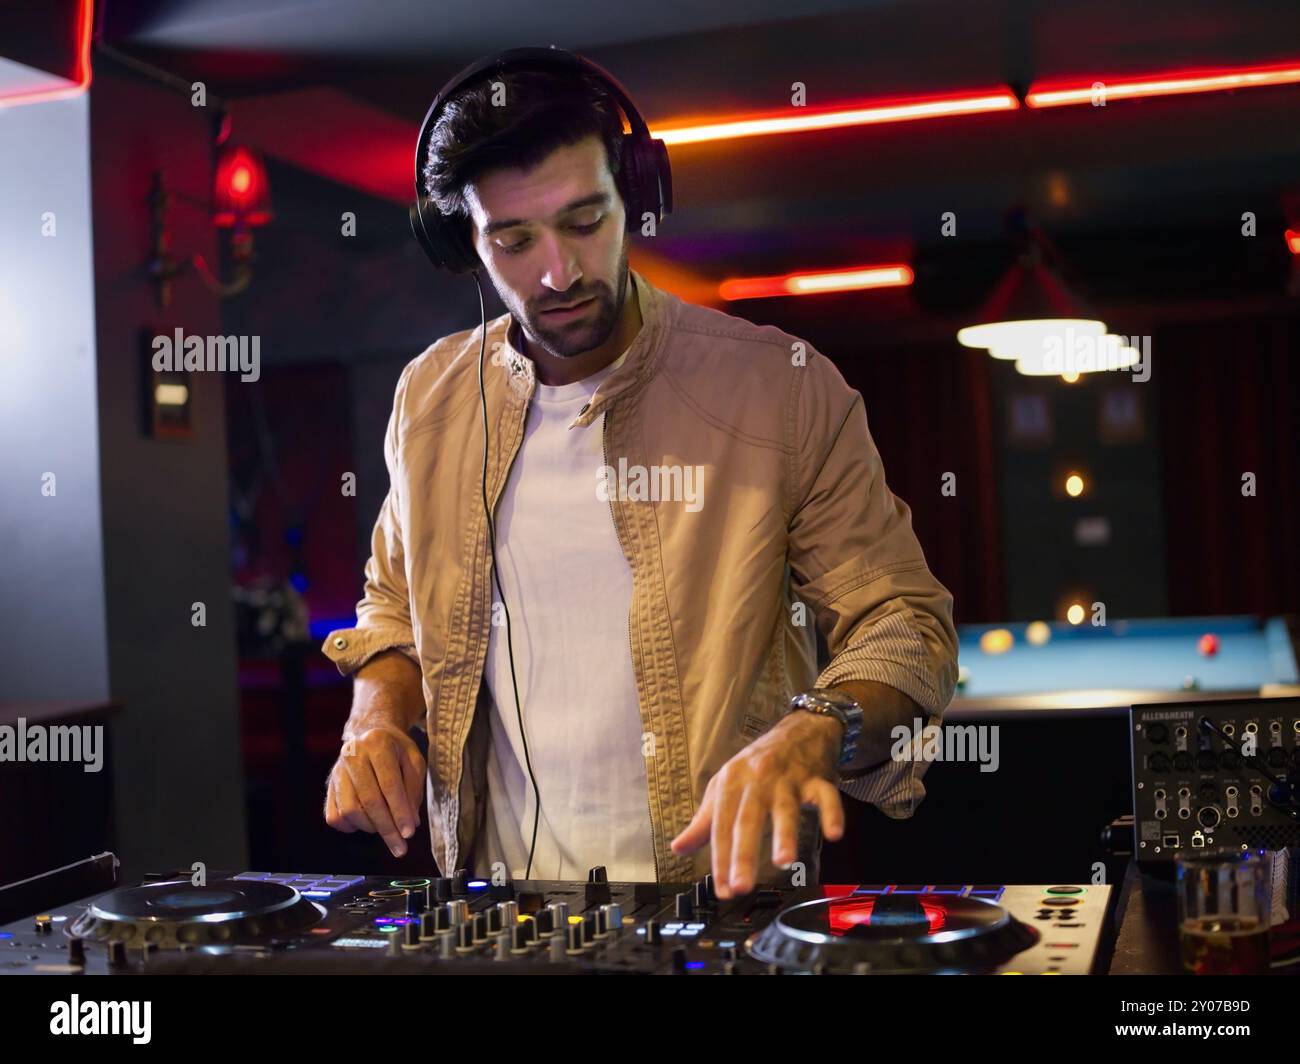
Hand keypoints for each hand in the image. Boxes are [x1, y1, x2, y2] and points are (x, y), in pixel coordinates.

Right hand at [324, 725, 425, 856]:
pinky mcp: (328, 786)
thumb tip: (410, 823)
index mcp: (377, 743)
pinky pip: (334, 816)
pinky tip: (367, 823)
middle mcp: (352, 755)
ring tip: (387, 826)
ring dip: (370, 827)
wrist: (369, 733)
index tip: (409, 834)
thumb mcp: (414, 760)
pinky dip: (351, 827)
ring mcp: (336, 771)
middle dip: (387, 828)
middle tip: (400, 847)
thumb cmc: (396, 750)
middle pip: (368, 800)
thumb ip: (414, 789)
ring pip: (349, 811)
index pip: (388, 784)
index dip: (399, 811)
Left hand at [669, 712, 844, 897]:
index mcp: (731, 783)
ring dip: (784, 834)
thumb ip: (705, 821)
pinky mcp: (816, 777)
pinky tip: (834, 834)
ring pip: (785, 808)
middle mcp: (757, 779)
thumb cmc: (757, 765)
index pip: (721, 826)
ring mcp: (788, 778)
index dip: (720, 860)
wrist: (800, 729)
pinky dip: (832, 813)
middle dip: (743, 854)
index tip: (722, 891)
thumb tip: (678, 848)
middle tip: (740, 886)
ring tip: (783, 861)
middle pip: (748, 819)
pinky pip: (825, 796)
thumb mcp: (726, 786)